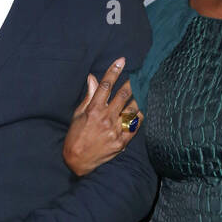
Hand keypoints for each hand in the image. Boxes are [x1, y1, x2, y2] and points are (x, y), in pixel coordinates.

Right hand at [62, 57, 142, 175]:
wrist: (77, 161)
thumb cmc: (76, 136)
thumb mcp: (79, 114)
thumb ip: (89, 96)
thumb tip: (93, 78)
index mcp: (93, 109)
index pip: (106, 86)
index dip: (114, 71)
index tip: (122, 61)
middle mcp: (106, 118)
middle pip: (123, 95)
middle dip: (132, 82)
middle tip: (140, 74)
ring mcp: (114, 130)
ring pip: (132, 109)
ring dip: (139, 98)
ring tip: (145, 90)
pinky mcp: (121, 142)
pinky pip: (134, 126)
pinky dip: (139, 117)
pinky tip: (143, 110)